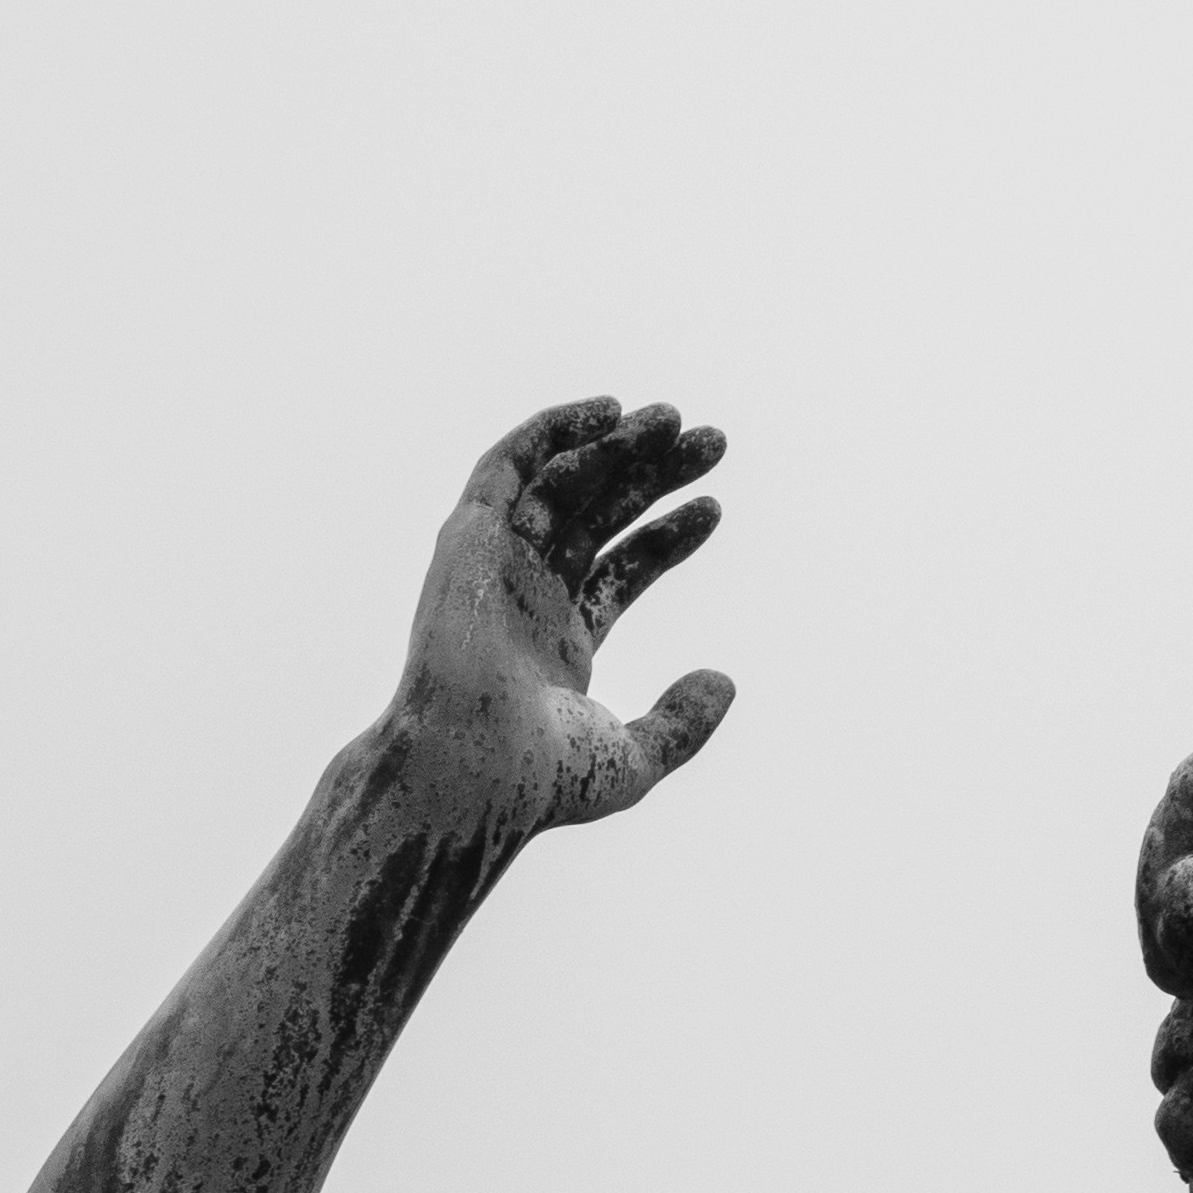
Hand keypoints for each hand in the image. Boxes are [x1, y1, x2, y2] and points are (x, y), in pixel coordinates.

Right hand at [392, 395, 732, 837]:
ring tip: (676, 421)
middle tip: (714, 442)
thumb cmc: (542, 781)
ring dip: (616, 445)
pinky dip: (553, 433)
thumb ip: (683, 724)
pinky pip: (508, 467)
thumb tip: (725, 681)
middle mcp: (524, 596)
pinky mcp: (467, 538)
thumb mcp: (635, 759)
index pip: (619, 570)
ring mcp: (493, 565)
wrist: (477, 769)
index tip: (715, 508)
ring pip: (561, 484)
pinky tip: (606, 411)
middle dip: (653, 475)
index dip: (667, 537)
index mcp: (557, 644)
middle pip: (597, 515)